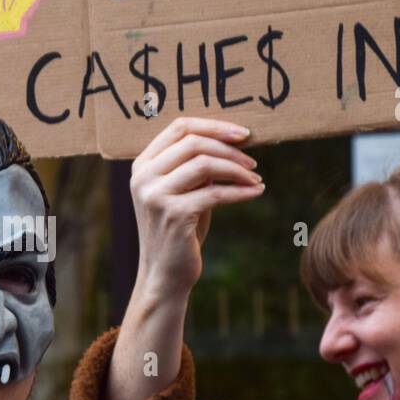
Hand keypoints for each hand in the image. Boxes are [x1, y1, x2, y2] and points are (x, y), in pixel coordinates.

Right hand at [128, 117, 262, 301]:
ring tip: (255, 179)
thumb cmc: (179, 230)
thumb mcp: (184, 192)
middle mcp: (143, 177)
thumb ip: (195, 166)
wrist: (165, 274)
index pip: (179, 127)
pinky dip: (241, 191)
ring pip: (205, 163)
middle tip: (253, 163)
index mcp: (142, 165)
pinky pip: (215, 193)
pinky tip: (257, 192)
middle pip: (194, 142)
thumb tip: (232, 140)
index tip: (243, 134)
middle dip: (230, 149)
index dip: (214, 125)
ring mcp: (155, 195)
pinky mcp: (173, 214)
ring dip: (237, 169)